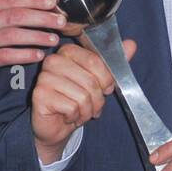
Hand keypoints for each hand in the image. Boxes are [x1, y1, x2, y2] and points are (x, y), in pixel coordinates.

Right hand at [0, 0, 67, 92]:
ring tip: (54, 39)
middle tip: (61, 20)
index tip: (54, 1)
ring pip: (14, 34)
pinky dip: (25, 54)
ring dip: (38, 36)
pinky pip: (8, 55)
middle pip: (17, 14)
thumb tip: (32, 8)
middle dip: (42, 16)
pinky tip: (39, 55)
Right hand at [32, 39, 136, 163]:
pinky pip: (72, 107)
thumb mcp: (100, 82)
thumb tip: (131, 44)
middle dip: (97, 100)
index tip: (105, 88)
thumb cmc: (77, 101)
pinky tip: (68, 117)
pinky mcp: (40, 95)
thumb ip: (113, 63)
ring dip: (87, 111)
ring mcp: (44, 77)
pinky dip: (76, 117)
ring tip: (80, 112)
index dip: (106, 79)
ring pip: (82, 96)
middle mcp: (53, 61)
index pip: (95, 61)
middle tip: (91, 106)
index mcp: (68, 52)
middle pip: (90, 81)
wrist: (58, 126)